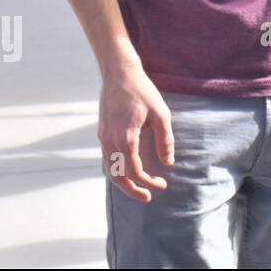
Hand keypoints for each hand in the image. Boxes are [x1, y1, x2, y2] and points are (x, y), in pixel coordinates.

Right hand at [99, 60, 174, 201]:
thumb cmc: (142, 91)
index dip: (147, 182)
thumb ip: (164, 139)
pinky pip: (107, 159)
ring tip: (138, 188)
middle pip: (116, 176)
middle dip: (131, 190)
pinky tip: (129, 170)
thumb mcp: (161, 114)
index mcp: (125, 138)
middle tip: (148, 197)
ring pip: (109, 169)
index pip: (134, 171)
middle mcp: (110, 141)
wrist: (119, 73)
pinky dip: (116, 170)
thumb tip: (168, 162)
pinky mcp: (102, 132)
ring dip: (123, 182)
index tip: (162, 184)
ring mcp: (103, 137)